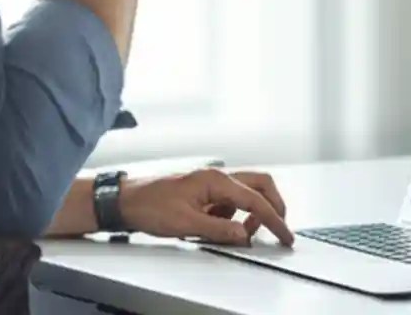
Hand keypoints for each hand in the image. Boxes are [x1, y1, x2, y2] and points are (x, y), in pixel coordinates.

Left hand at [118, 170, 294, 246]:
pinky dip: (233, 216)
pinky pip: (229, 202)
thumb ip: (219, 229)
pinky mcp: (204, 192)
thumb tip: (245, 234)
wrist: (125, 200)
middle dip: (273, 205)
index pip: (255, 200)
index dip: (274, 219)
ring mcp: (211, 183)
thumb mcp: (186, 223)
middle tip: (279, 226)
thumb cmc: (150, 205)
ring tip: (240, 233)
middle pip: (260, 185)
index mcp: (216, 180)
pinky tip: (219, 228)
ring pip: (245, 193)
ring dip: (251, 213)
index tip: (285, 234)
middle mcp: (217, 176)